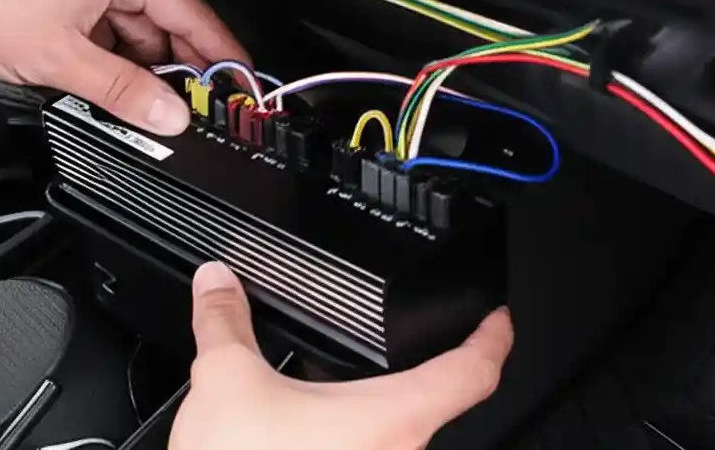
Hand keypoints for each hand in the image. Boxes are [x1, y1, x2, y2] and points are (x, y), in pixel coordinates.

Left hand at [0, 0, 246, 134]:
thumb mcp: (61, 61)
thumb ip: (124, 91)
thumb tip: (170, 115)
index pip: (192, 12)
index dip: (218, 52)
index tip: (239, 80)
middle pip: (161, 9)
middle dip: (169, 58)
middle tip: (178, 104)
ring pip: (129, 5)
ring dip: (131, 47)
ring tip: (122, 91)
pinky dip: (105, 29)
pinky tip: (94, 62)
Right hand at [171, 262, 512, 449]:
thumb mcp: (226, 380)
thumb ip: (225, 321)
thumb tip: (217, 282)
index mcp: (391, 417)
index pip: (472, 374)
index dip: (492, 339)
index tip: (497, 321)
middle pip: (431, 411)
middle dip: (409, 382)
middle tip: (397, 357)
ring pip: (394, 445)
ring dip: (372, 424)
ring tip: (336, 402)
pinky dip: (347, 448)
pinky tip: (310, 443)